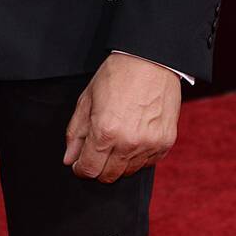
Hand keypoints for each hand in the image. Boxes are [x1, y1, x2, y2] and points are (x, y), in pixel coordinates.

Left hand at [63, 52, 180, 182]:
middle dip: (98, 167)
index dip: (81, 168)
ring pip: (129, 171)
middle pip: (109, 176)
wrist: (151, 60)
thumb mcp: (87, 98)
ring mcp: (149, 144)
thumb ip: (76, 132)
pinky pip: (148, 163)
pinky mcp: (165, 142)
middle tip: (98, 150)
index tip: (80, 163)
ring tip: (118, 138)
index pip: (89, 170)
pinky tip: (134, 136)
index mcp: (105, 132)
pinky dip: (139, 156)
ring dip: (119, 162)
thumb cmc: (117, 75)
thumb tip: (69, 159)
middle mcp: (128, 143)